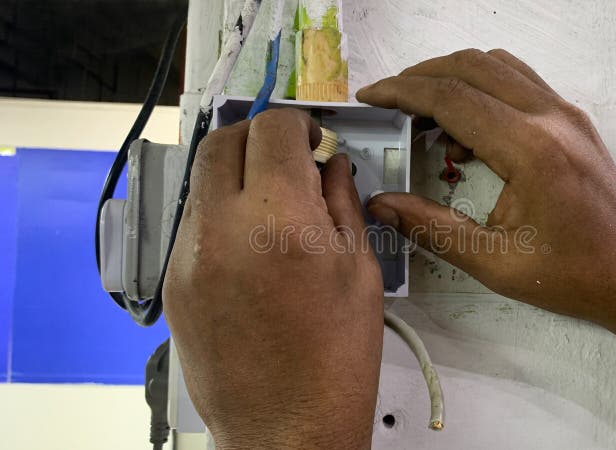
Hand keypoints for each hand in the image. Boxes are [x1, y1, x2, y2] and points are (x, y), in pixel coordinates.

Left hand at [163, 109, 383, 448]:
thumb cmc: (336, 359)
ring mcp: (187, 257)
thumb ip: (340, 203)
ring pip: (202, 180)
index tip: (313, 141)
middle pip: (223, 141)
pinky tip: (251, 243)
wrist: (286, 429)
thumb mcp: (360, 270)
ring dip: (237, 174)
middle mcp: (221, 229)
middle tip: (289, 159)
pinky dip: (222, 213)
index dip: (298, 125)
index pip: (272, 129)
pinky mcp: (173, 283)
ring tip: (272, 205)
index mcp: (279, 221)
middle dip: (259, 137)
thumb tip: (330, 165)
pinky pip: (194, 222)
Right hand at [358, 49, 615, 324]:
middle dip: (420, 76)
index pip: (452, 97)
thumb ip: (431, 228)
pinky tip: (464, 130)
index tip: (369, 98)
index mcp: (531, 149)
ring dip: (453, 76)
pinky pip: (519, 82)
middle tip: (387, 101)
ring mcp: (566, 113)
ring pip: (498, 65)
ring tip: (419, 111)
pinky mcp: (572, 120)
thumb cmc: (571, 275)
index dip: (402, 92)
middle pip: (472, 66)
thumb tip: (380, 204)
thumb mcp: (493, 261)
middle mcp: (551, 117)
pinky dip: (482, 88)